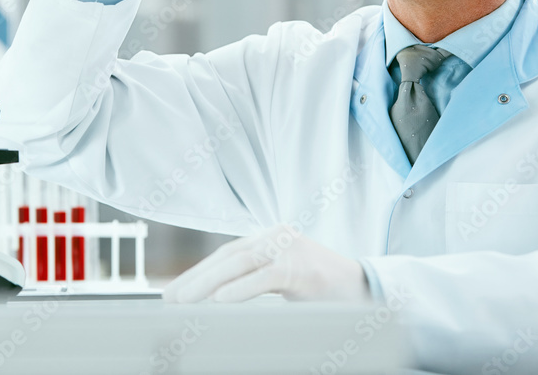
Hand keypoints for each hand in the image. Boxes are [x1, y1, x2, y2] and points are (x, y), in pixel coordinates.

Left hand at [162, 224, 372, 302]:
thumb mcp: (283, 282)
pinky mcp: (303, 267)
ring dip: (208, 283)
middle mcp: (278, 236)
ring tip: (186, 301)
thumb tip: (215, 299)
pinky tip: (220, 301)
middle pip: (228, 256)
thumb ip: (254, 280)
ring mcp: (291, 248)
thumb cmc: (323, 292)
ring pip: (241, 262)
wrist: (367, 293)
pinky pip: (264, 277)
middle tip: (171, 298)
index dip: (199, 271)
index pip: (226, 254)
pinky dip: (240, 289)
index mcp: (271, 238)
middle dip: (196, 277)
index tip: (174, 290)